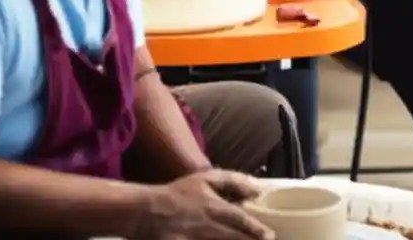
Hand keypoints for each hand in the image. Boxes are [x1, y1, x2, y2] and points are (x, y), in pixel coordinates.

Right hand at [129, 170, 272, 239]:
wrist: (143, 210)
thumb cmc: (178, 193)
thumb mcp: (206, 178)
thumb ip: (234, 181)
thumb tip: (258, 191)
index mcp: (214, 207)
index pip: (240, 220)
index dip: (256, 230)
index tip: (269, 236)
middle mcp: (205, 226)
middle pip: (233, 238)